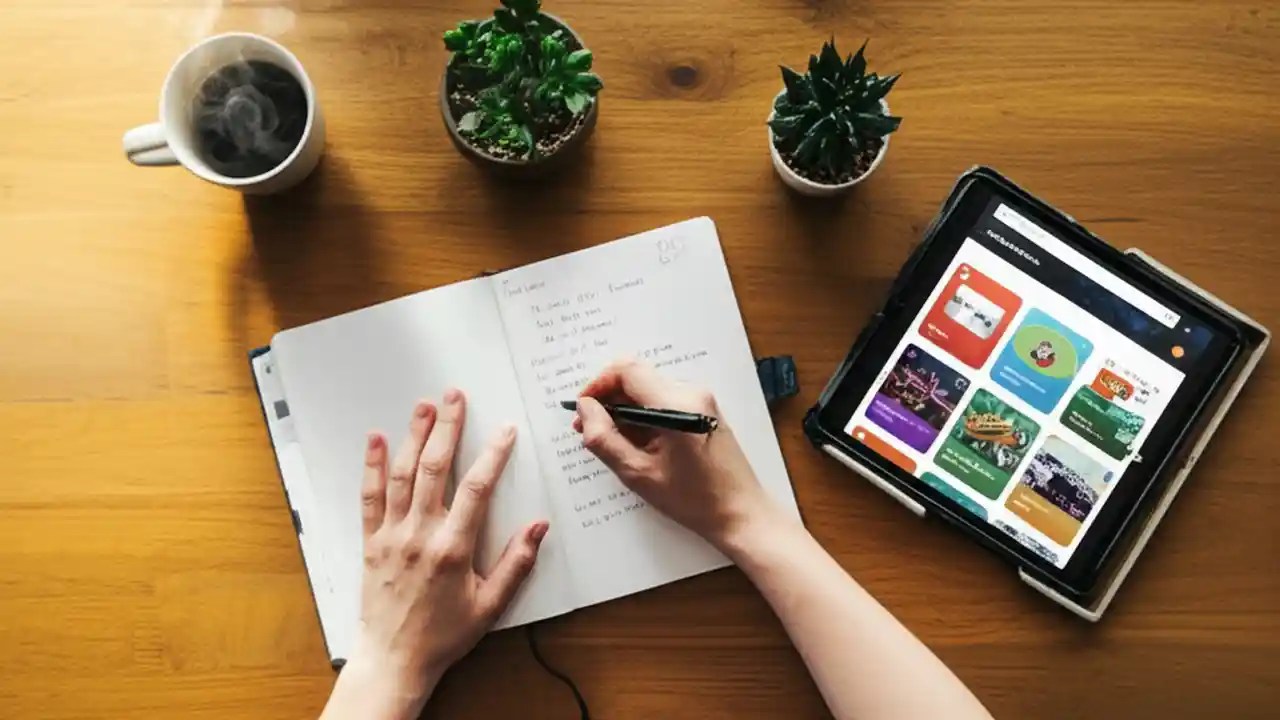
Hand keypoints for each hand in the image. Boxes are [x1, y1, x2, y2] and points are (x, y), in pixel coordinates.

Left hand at [326, 389, 548, 719]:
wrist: (394, 660)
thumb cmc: (444, 636)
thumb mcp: (490, 606)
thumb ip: (516, 563)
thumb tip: (539, 527)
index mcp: (453, 548)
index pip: (476, 489)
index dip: (493, 455)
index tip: (505, 430)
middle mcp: (420, 534)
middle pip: (435, 469)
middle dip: (447, 428)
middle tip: (455, 396)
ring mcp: (392, 535)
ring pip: (402, 475)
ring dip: (414, 436)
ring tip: (424, 406)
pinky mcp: (371, 542)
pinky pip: (370, 497)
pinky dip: (372, 466)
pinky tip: (376, 439)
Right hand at [573, 358, 782, 551]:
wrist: (741, 513)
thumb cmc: (694, 499)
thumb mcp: (638, 473)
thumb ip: (604, 438)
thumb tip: (586, 408)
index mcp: (676, 404)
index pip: (627, 370)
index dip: (597, 384)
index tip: (583, 409)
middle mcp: (691, 393)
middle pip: (637, 379)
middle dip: (608, 401)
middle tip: (588, 430)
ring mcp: (701, 400)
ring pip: (648, 391)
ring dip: (625, 411)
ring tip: (611, 444)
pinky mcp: (704, 411)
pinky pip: (664, 402)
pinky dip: (643, 417)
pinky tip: (636, 445)